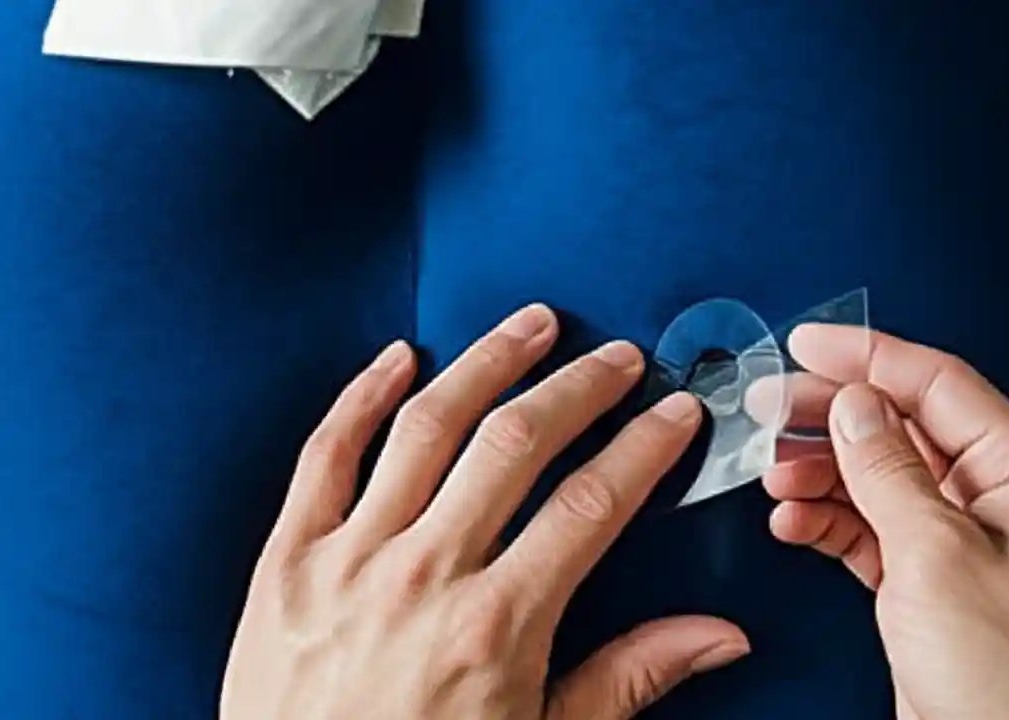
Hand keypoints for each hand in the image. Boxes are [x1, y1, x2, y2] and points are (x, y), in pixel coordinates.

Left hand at [221, 304, 749, 719]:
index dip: (643, 448)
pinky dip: (362, 396)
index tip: (675, 412)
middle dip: (579, 387)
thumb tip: (722, 635)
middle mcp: (424, 574)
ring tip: (533, 324)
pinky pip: (325, 454)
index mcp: (497, 624)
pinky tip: (399, 357)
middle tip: (617, 356)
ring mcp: (348, 558)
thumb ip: (630, 679)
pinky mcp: (286, 560)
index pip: (592, 503)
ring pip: (427, 427)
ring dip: (487, 364)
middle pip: (516, 444)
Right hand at [763, 326, 1008, 719]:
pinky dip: (831, 522)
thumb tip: (854, 403)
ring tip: (773, 475)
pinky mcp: (934, 585)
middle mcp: (1001, 499)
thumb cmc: (1006, 679)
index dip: (869, 356)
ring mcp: (968, 544)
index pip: (941, 384)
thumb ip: (889, 470)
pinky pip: (875, 530)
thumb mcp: (936, 556)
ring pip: (883, 479)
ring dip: (824, 472)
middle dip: (833, 417)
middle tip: (768, 410)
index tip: (807, 344)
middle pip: (905, 428)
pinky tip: (794, 522)